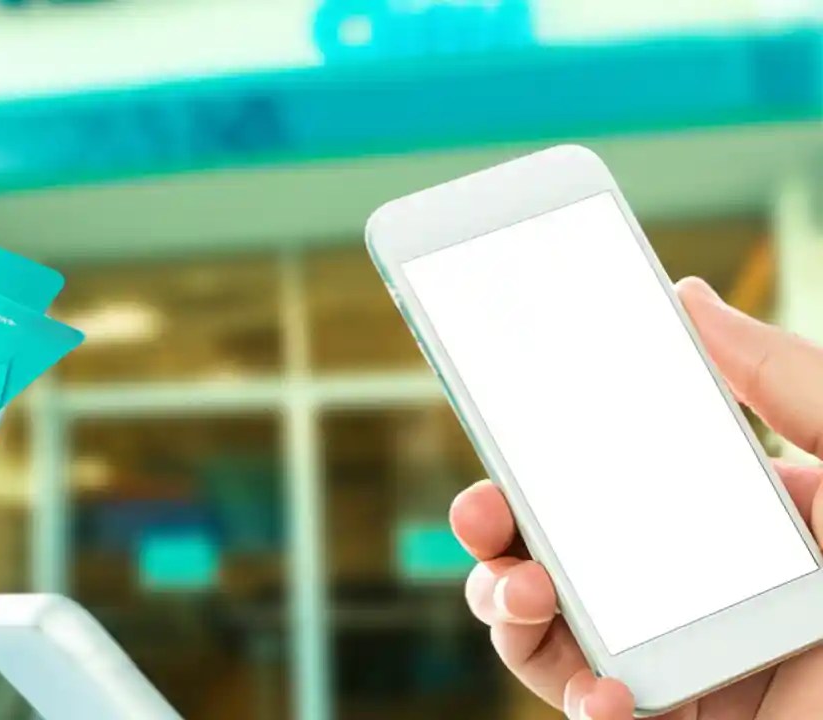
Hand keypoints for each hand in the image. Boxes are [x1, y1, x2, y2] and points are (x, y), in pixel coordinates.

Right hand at [450, 278, 822, 718]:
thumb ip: (788, 380)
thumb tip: (688, 297)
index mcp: (725, 517)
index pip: (608, 478)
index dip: (540, 459)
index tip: (498, 430)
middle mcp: (688, 587)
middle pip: (553, 552)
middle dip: (495, 533)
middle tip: (479, 513)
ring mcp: (676, 663)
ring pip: (547, 632)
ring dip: (507, 608)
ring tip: (524, 596)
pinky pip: (592, 716)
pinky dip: (579, 708)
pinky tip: (604, 695)